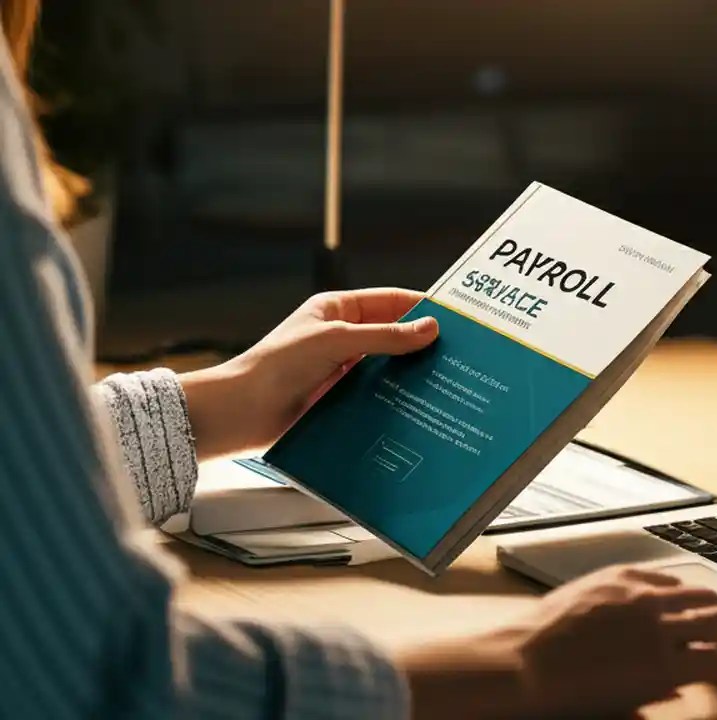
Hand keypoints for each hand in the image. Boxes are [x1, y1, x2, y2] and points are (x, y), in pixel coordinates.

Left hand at [180, 288, 438, 456]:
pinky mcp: (343, 400)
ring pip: (389, 368)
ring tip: (447, 382)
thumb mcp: (335, 340)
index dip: (421, 307)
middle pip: (394, 335)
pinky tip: (420, 407)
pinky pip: (379, 395)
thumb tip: (429, 328)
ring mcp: (344, 370)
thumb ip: (385, 335)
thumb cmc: (276, 366)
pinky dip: (398, 399)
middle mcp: (343, 338)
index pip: (390, 301)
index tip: (455, 317)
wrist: (241, 414)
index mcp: (337, 310)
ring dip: (412, 374)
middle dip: (423, 343)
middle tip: (459, 354)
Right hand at [397, 565, 716, 718]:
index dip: (687, 607)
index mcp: (623, 579)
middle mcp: (647, 598)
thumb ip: (612, 606)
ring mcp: (658, 630)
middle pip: (708, 598)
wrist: (522, 665)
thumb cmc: (534, 641)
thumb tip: (642, 611)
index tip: (689, 623)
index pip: (676, 584)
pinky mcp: (664, 665)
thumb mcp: (577, 604)